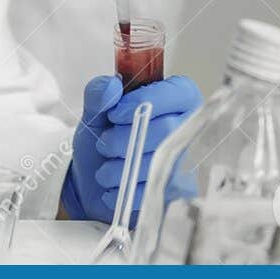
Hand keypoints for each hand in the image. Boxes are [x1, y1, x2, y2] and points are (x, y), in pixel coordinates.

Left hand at [62, 74, 201, 225]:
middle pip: (168, 129)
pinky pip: (154, 191)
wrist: (91, 180)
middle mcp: (187, 129)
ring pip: (160, 163)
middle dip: (126, 138)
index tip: (115, 113)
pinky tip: (113, 187)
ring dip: (121, 168)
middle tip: (105, 143)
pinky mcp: (176, 192)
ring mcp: (185, 163)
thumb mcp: (96, 111)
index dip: (146, 100)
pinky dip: (125, 191)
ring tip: (105, 168)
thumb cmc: (104, 137)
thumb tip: (112, 86)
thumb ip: (99, 92)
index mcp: (177, 99)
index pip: (178, 92)